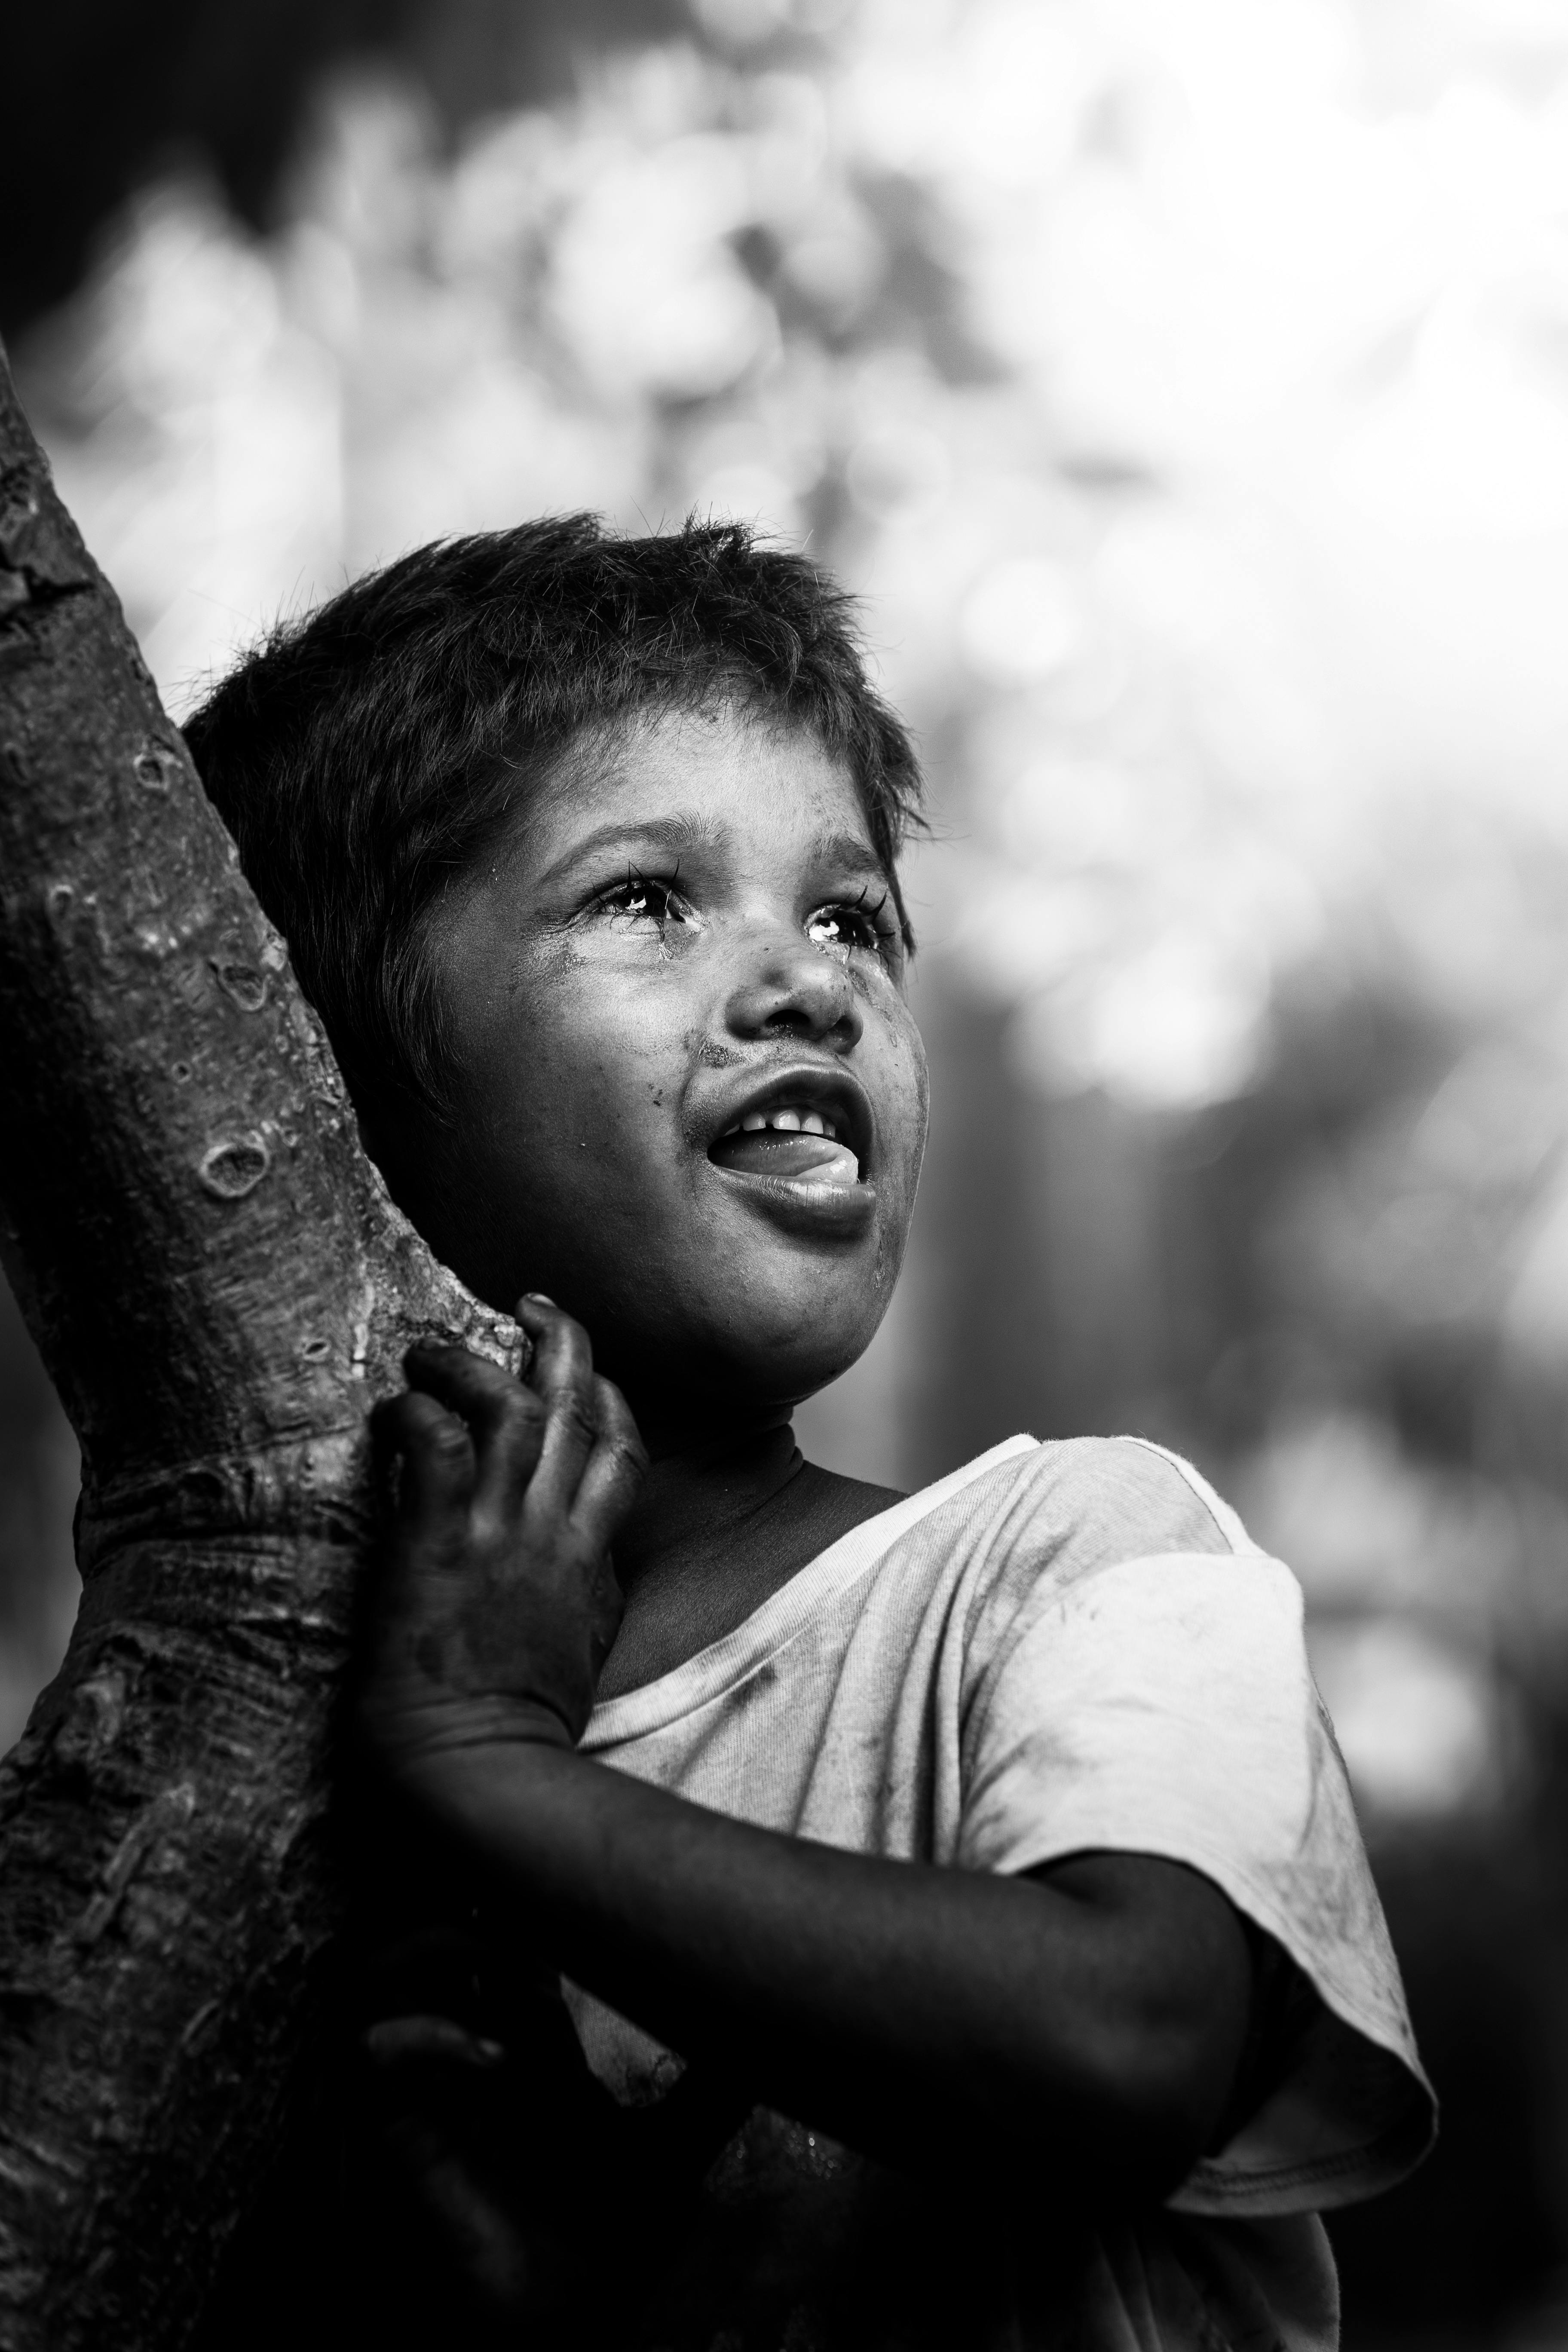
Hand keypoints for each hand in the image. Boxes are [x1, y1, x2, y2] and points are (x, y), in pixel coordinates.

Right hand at [352, 1925, 749, 2348]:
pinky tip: (495, 2057)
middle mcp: (468, 2044)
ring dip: (438, 1949)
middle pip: (433, 1924)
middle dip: (466, 1894)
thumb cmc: (605, 2243)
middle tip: (530, 1894)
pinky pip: (369, 2050)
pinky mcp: (390, 2127)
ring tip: (509, 1966)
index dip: (525, 1892)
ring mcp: (424, 2082)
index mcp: (525, 2039)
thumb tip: (789, 2038)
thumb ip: (710, 2097)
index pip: (504, 1932)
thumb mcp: (669, 2154)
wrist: (561, 2329)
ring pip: (380, 1968)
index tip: (576, 1870)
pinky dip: (430, 2037)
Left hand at [361, 1297, 646, 1779]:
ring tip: (430, 1349)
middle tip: (532, 1302)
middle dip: (562, 1342)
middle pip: (576, 1407)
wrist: (479, 1769)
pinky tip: (392, 1406)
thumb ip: (588, 1588)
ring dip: (473, 1364)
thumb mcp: (585, 1644)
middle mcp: (553, 1530)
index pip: (620, 1449)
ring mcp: (499, 1532)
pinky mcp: (438, 1543)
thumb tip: (585, 1558)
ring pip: (510, 1409)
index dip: (607, 1396)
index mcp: (590, 1554)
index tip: (585, 1371)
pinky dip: (415, 1413)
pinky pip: (433, 1446)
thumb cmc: (523, 1722)